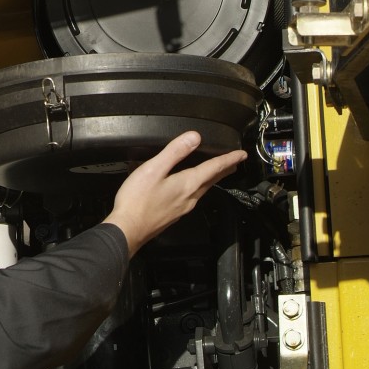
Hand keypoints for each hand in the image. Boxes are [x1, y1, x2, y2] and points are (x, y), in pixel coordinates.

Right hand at [105, 131, 246, 256]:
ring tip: (216, 174)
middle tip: (235, 163)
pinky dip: (198, 188)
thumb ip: (174, 152)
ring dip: (212, 180)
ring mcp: (182, 208)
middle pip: (212, 180)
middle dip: (224, 170)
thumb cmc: (137, 200)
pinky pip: (192, 198)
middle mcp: (189, 197)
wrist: (127, 230)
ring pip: (203, 190)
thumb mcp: (153, 169)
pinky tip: (191, 190)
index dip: (228, 159)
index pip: (214, 168)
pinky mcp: (173, 215)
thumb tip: (194, 137)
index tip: (241, 154)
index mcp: (187, 183)